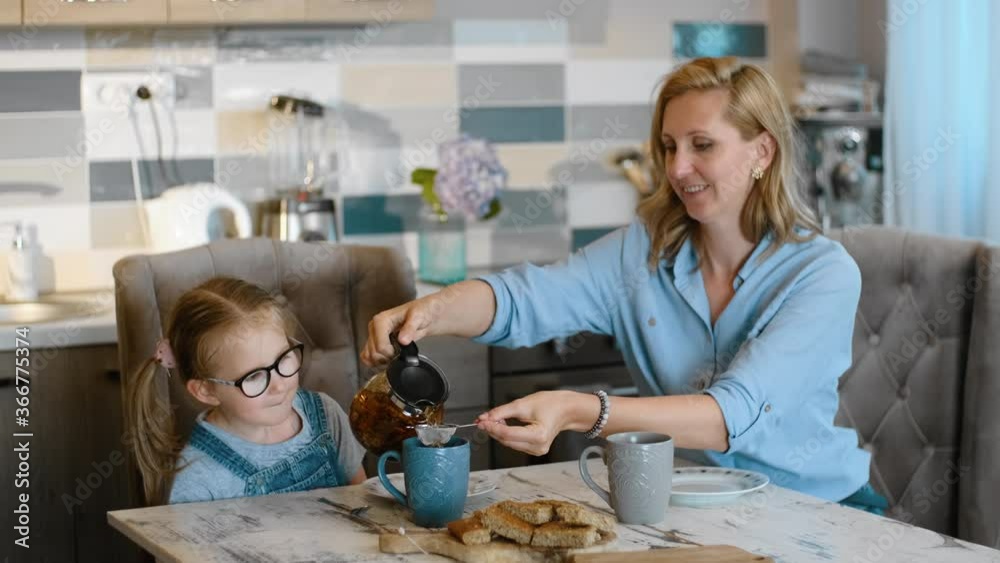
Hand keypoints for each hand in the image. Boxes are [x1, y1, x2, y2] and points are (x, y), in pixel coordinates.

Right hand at [360, 296, 438, 366]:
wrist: (427, 313)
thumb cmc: (422, 311)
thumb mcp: (419, 317)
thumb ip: (410, 328)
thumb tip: (402, 340)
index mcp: (381, 320)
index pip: (380, 346)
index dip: (391, 354)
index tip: (401, 352)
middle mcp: (375, 327)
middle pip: (374, 353)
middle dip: (387, 358)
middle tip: (399, 355)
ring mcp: (374, 335)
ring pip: (369, 356)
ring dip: (381, 362)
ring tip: (395, 357)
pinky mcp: (376, 341)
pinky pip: (367, 356)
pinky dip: (375, 362)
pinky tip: (386, 361)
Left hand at [475, 391, 597, 455]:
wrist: (567, 409)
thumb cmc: (551, 404)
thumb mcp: (523, 404)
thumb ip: (501, 412)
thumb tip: (485, 418)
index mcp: (538, 435)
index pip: (507, 434)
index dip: (491, 427)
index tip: (480, 421)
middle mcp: (538, 446)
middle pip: (506, 440)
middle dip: (493, 429)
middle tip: (483, 418)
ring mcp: (537, 450)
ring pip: (509, 443)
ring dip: (499, 432)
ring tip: (495, 419)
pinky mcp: (535, 450)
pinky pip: (514, 443)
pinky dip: (506, 435)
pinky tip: (504, 425)